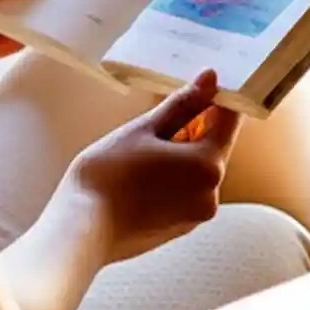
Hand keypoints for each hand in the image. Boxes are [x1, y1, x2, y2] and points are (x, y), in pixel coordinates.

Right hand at [59, 69, 241, 263]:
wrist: (80, 230)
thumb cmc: (108, 175)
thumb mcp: (145, 129)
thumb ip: (183, 103)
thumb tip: (210, 79)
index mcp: (208, 165)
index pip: (230, 122)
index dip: (217, 101)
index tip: (201, 89)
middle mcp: (212, 193)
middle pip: (215, 147)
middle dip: (195, 129)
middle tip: (160, 121)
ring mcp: (198, 214)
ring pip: (200, 170)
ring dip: (183, 153)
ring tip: (145, 151)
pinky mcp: (182, 227)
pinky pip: (188, 192)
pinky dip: (176, 178)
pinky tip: (145, 174)